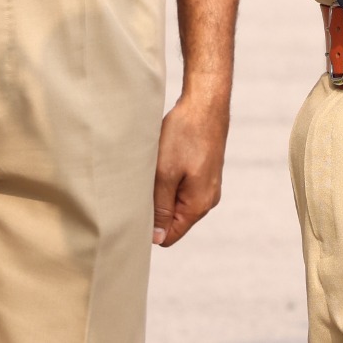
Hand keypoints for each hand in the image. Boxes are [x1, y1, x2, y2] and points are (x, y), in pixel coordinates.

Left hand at [152, 85, 229, 246]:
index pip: (169, 236)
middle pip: (173, 220)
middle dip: (155, 208)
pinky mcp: (204, 173)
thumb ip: (161, 208)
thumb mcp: (165, 173)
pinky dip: (169, 179)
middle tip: (142, 185)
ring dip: (161, 191)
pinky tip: (165, 161)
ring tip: (155, 169)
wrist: (205, 104)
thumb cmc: (185, 135)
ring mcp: (207, 186)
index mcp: (198, 205)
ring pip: (176, 202)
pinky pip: (182, 187)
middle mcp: (207, 200)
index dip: (149, 228)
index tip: (135, 209)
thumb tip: (157, 238)